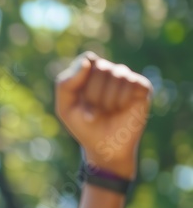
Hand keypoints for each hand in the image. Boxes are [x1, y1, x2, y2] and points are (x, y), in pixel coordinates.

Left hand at [55, 52, 151, 179]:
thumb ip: (65, 83)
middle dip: (93, 94)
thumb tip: (88, 61)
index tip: (80, 98)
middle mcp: (110, 71)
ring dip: (107, 100)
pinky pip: (132, 83)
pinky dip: (121, 101)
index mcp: (90, 72)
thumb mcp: (65, 107)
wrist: (104, 147)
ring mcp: (127, 78)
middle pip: (101, 68)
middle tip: (93, 111)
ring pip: (117, 75)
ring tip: (107, 112)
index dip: (82, 79)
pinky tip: (121, 110)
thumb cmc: (84, 126)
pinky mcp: (142, 87)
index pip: (88, 59)